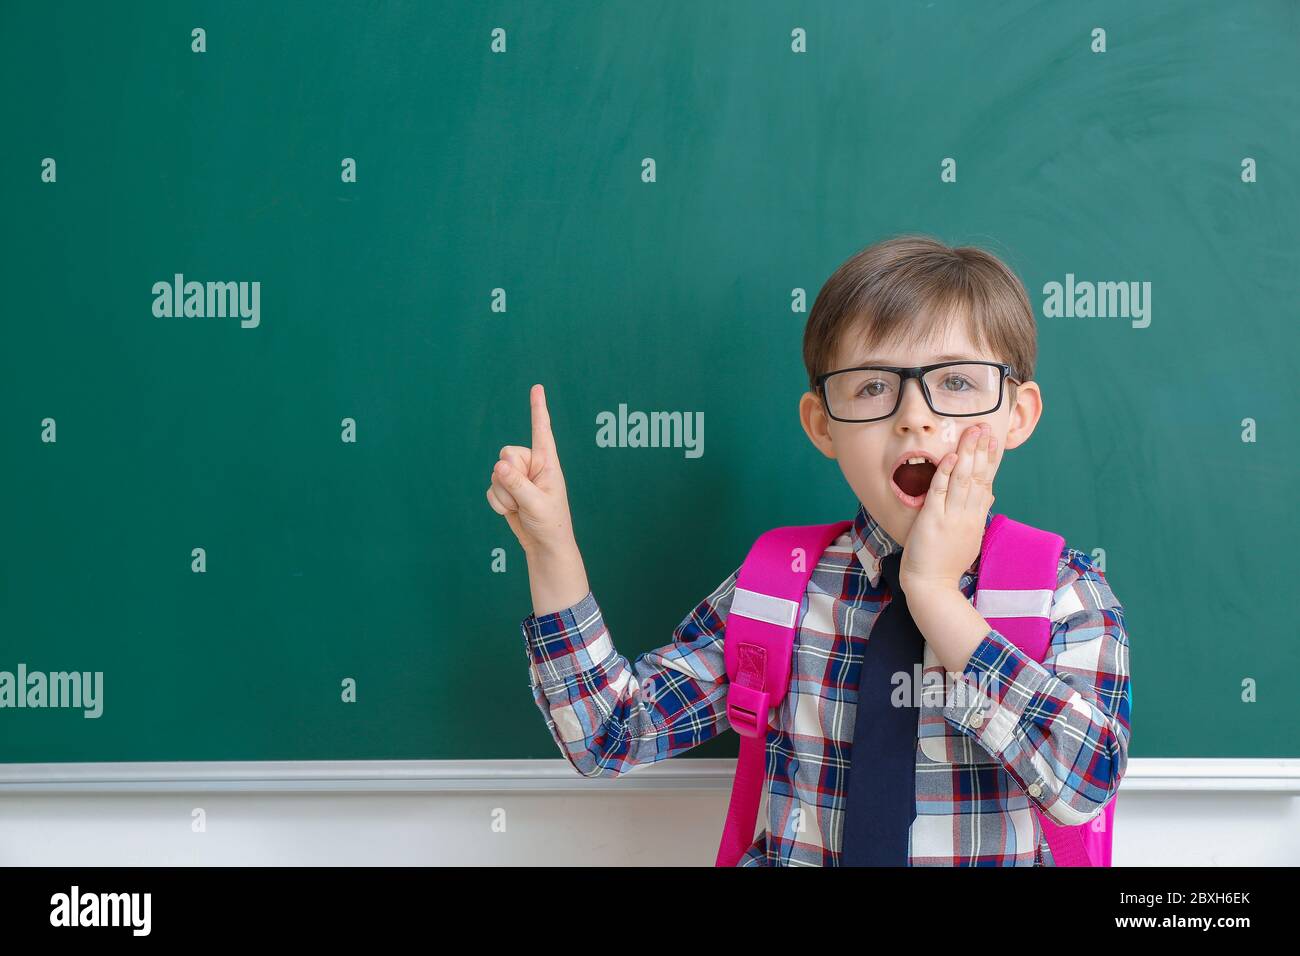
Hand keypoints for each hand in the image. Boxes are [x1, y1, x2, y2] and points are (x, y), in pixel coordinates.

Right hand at [486, 384, 578, 554]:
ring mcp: (518, 477)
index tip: (537, 387)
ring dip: (505, 495)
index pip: (542, 430)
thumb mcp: (536, 503)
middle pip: (507, 454)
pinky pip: (490, 489)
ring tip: (522, 507)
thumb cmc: (550, 523)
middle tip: (525, 496)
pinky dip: (498, 503)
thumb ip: (517, 484)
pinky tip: (512, 511)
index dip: (538, 408)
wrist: (543, 545)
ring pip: (495, 474)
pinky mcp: (507, 489)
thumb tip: (498, 465)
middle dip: (510, 477)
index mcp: (548, 462)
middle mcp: (532, 465)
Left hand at [899, 423, 1002, 594]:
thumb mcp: (970, 537)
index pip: (986, 483)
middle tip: (985, 427)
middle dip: (982, 450)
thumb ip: (977, 514)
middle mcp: (967, 515)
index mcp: (976, 518)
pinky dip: (946, 472)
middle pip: (978, 476)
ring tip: (973, 432)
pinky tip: (952, 456)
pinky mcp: (933, 519)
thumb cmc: (946, 563)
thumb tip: (990, 495)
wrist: (933, 586)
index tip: (993, 441)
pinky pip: (940, 491)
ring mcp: (951, 516)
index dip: (989, 460)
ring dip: (968, 454)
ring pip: (963, 479)